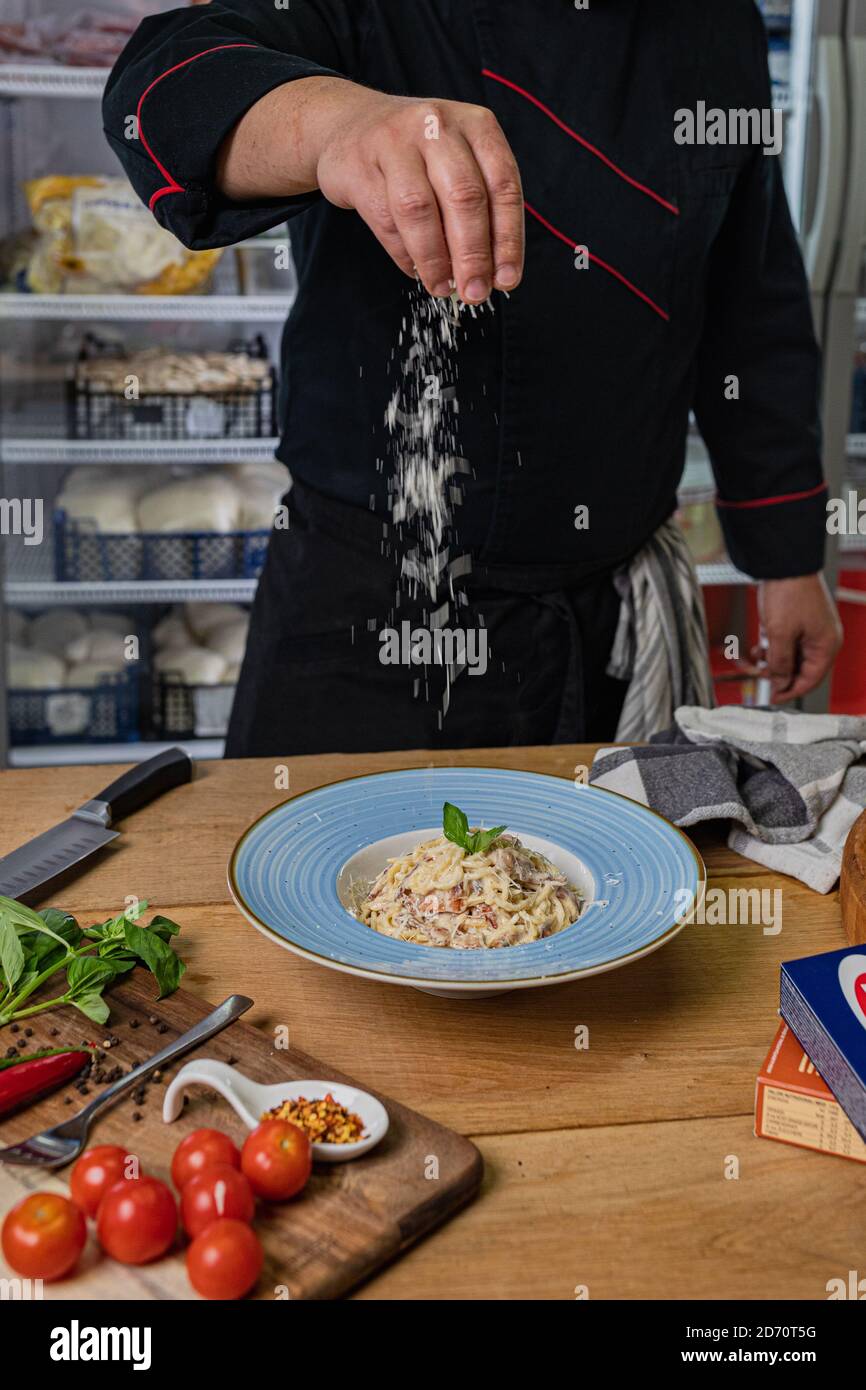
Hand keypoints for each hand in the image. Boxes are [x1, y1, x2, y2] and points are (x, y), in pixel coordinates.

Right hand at [313, 82, 523, 302]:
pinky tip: (415, 269)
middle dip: (473, 255)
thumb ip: (479, 207)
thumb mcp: (458, 162)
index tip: (506, 278)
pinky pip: (386, 219)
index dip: (508, 239)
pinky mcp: (359, 166)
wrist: (349, 126)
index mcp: (475, 124)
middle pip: (464, 197)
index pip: (503, 185)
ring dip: (435, 259)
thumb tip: (492, 273)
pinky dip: (404, 253)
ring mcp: (395, 142)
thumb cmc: (417, 154)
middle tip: (475, 292)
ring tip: (442, 287)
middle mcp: (437, 126)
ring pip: (420, 209)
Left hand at [756, 574, 842, 701]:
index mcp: (826, 645)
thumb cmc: (788, 592)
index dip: (790, 691)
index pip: (811, 680)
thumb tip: (780, 683)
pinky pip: (788, 643)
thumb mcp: (779, 635)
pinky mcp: (800, 621)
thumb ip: (780, 663)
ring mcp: (812, 629)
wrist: (783, 563)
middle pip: (802, 669)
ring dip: (774, 660)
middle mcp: (823, 639)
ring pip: (792, 656)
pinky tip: (759, 647)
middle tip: (760, 676)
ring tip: (757, 659)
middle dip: (779, 674)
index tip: (773, 698)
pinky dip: (773, 647)